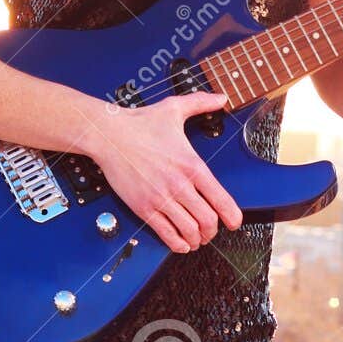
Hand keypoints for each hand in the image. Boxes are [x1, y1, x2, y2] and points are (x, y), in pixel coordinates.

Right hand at [88, 90, 243, 252]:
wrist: (108, 134)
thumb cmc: (140, 123)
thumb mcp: (175, 108)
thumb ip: (201, 103)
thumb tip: (221, 97)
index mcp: (192, 166)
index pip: (222, 200)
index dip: (233, 217)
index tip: (234, 222)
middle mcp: (180, 186)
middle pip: (208, 222)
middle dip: (214, 230)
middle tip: (213, 229)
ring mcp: (161, 199)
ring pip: (190, 231)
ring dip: (197, 239)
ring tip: (197, 238)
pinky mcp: (144, 208)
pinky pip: (166, 235)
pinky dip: (178, 244)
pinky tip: (181, 243)